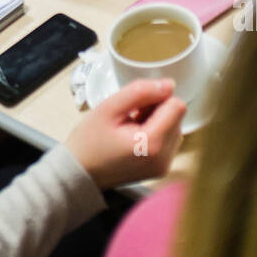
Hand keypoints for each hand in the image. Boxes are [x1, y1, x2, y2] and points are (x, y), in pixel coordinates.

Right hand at [65, 79, 185, 190]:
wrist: (79, 172)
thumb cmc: (89, 141)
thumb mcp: (109, 108)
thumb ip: (140, 92)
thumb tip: (169, 84)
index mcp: (153, 144)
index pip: (177, 105)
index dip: (157, 98)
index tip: (135, 106)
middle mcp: (164, 159)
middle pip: (177, 117)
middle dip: (156, 111)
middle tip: (129, 118)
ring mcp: (163, 167)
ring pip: (175, 127)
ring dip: (156, 122)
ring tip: (130, 128)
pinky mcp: (160, 169)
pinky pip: (168, 141)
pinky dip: (155, 134)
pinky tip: (134, 137)